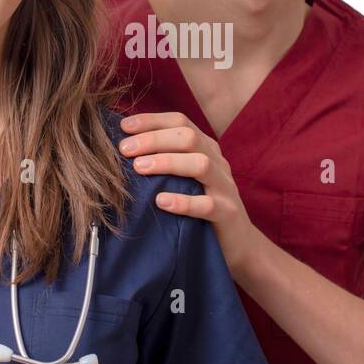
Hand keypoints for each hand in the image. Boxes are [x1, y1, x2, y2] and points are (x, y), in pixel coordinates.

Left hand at [118, 112, 254, 270]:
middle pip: (189, 138)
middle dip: (153, 139)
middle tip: (125, 149)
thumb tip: (124, 145)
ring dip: (167, 162)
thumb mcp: (185, 178)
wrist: (239, 242)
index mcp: (206, 148)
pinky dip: (183, 201)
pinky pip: (207, 205)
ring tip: (139, 168)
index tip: (124, 126)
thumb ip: (165, 160)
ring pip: (200, 164)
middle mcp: (217, 162)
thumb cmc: (200, 205)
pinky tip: (161, 201)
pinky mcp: (227, 213)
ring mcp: (225, 187)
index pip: (180, 122)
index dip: (152, 121)